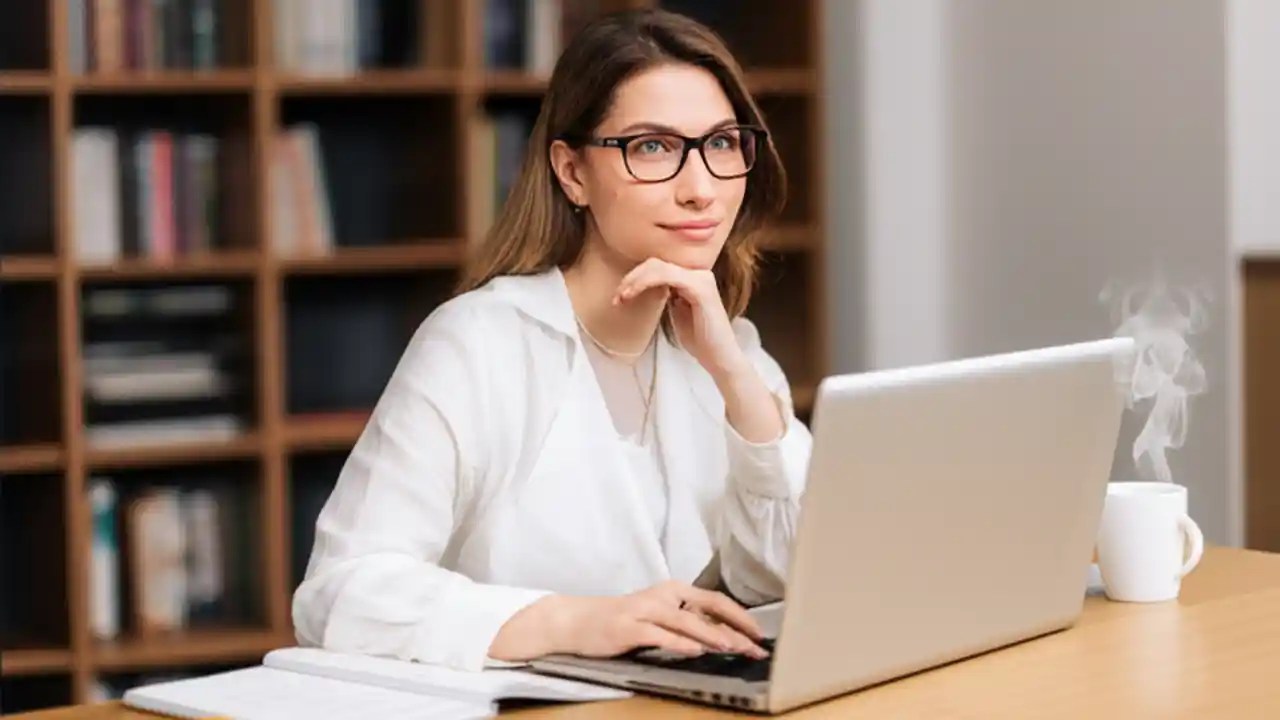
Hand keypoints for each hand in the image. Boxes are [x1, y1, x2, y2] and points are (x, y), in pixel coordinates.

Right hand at [489, 580, 768, 661]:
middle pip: (707, 609)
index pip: (714, 600)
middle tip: (756, 647)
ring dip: (712, 635)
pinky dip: (679, 643)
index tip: (759, 633)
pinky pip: (659, 635)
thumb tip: (722, 637)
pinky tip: (696, 650)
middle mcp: (662, 596)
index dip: (740, 616)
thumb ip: (685, 623)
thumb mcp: (657, 618)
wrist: (576, 621)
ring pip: (686, 622)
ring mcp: (644, 610)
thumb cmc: (621, 622)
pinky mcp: (628, 628)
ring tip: (733, 647)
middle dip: (735, 629)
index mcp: (672, 591)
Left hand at [615, 258, 784, 443]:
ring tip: (622, 297)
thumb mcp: (677, 312)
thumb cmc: (700, 339)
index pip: (658, 267)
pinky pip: (666, 276)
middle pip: (655, 263)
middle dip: (631, 278)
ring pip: (658, 267)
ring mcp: (700, 279)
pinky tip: (633, 294)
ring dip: (635, 281)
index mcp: (693, 277)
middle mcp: (698, 273)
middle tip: (617, 297)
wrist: (720, 358)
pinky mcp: (700, 288)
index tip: (620, 296)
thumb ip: (666, 295)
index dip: (635, 278)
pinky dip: (645, 283)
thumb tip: (646, 285)